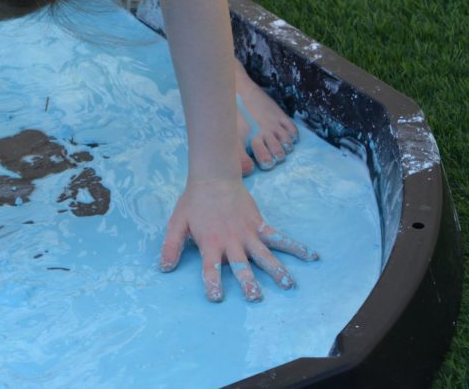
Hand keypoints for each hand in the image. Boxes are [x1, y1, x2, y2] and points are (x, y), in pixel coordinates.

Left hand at [158, 178, 318, 301]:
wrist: (213, 178)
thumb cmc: (194, 202)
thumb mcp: (177, 223)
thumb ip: (171, 246)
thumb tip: (164, 268)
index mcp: (210, 243)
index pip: (210, 268)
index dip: (212, 283)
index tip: (216, 298)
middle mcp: (230, 242)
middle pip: (240, 266)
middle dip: (248, 283)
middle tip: (255, 297)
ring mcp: (247, 234)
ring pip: (264, 256)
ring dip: (276, 270)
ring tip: (288, 285)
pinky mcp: (259, 225)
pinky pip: (279, 238)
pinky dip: (295, 247)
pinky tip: (311, 256)